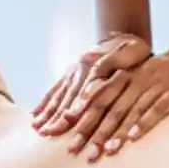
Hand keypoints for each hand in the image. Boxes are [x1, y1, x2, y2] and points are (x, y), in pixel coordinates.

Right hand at [32, 33, 150, 134]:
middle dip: (58, 116)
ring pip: (60, 95)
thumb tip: (97, 76)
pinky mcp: (70, 73)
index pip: (86, 90)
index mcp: (96, 63)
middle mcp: (81, 67)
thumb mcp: (133, 51)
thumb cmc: (134, 48)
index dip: (78, 105)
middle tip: (47, 133)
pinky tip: (35, 114)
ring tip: (37, 128)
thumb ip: (114, 62)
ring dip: (48, 113)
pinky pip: (56, 89)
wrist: (124, 33)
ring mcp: (74, 70)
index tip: (69, 120)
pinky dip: (45, 102)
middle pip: (69, 96)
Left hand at [66, 44, 168, 161]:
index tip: (66, 134)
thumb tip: (92, 109)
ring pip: (130, 110)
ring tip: (104, 150)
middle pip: (109, 107)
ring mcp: (155, 85)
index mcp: (126, 74)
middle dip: (92, 130)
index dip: (81, 115)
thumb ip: (119, 87)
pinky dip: (143, 123)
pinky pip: (156, 109)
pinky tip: (133, 137)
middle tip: (78, 150)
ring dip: (116, 132)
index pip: (98, 97)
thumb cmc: (165, 69)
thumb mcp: (139, 72)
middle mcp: (137, 79)